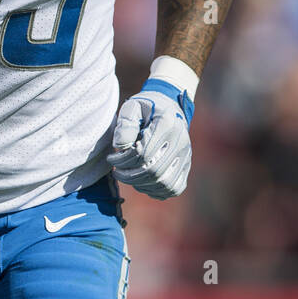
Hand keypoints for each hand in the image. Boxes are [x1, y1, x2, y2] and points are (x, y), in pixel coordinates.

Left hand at [106, 78, 193, 198]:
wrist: (169, 108)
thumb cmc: (146, 108)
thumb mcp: (132, 107)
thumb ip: (125, 123)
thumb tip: (120, 146)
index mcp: (167, 123)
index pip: (143, 153)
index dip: (123, 160)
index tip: (111, 158)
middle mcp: (180, 141)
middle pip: (153, 171)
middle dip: (129, 176)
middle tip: (117, 172)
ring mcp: (186, 155)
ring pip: (164, 183)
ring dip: (141, 185)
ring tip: (128, 177)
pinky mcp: (186, 166)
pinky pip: (174, 187)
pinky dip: (157, 191)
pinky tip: (143, 183)